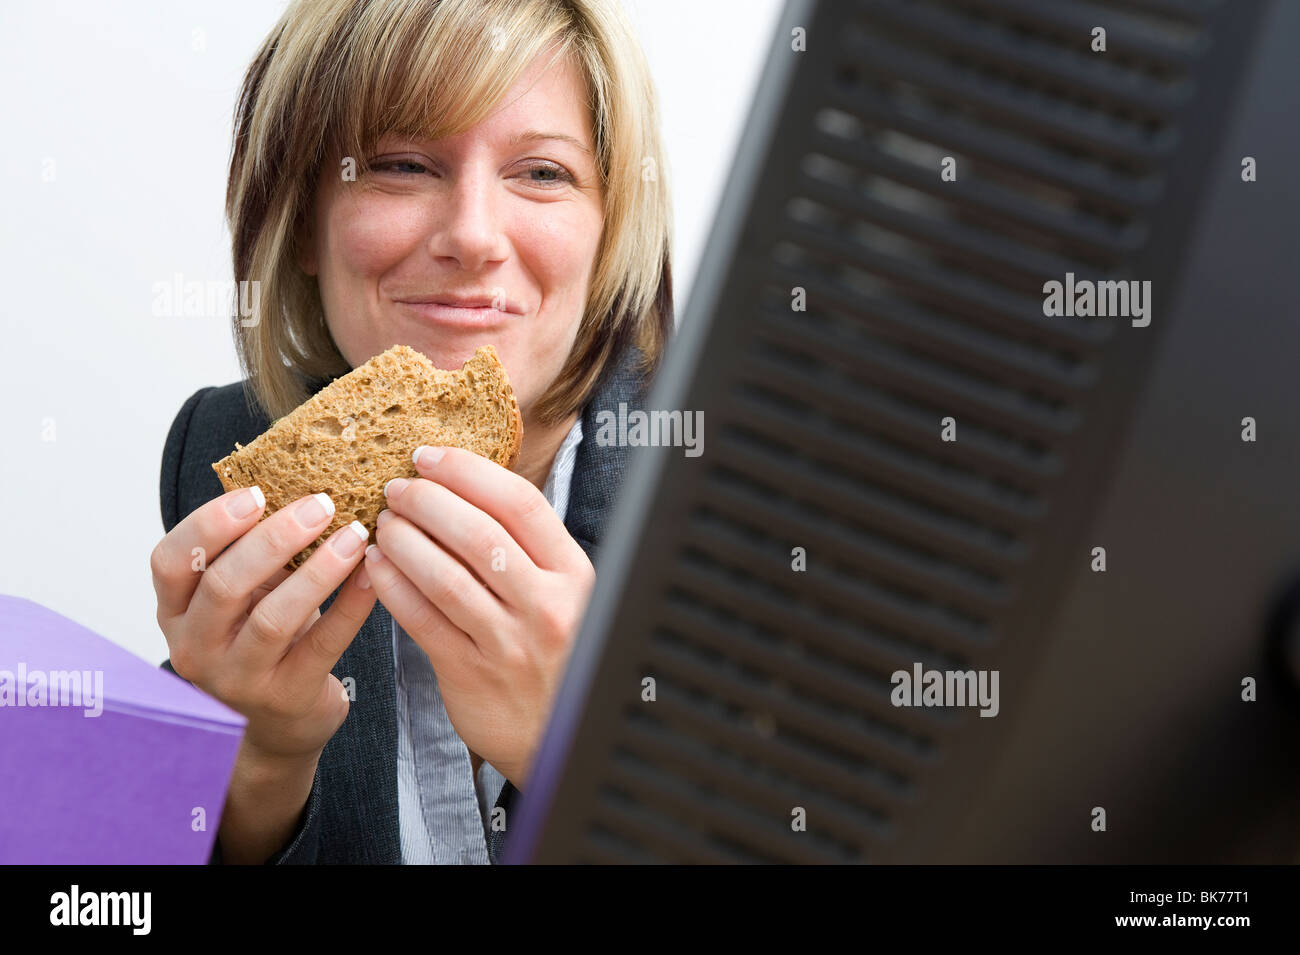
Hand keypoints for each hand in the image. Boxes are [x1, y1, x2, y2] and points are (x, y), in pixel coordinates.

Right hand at [151, 487, 376, 763]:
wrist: (279, 725)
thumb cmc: (262, 641)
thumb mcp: (241, 598)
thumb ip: (250, 552)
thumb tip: (297, 480)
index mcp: (175, 611)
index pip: (170, 561)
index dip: (210, 524)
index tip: (256, 493)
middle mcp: (196, 647)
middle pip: (224, 585)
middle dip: (274, 539)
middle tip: (320, 504)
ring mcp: (238, 679)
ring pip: (274, 618)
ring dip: (319, 570)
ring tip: (355, 534)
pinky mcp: (286, 697)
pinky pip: (322, 644)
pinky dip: (351, 605)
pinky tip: (373, 574)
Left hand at [363, 445, 595, 788]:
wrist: (560, 738)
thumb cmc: (557, 656)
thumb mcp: (569, 597)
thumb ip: (532, 551)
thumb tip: (469, 486)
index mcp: (575, 575)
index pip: (520, 504)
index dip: (469, 472)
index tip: (430, 457)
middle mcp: (546, 606)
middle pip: (479, 534)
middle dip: (428, 501)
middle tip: (396, 487)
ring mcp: (509, 643)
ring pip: (446, 576)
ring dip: (405, 540)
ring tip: (383, 523)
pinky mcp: (471, 674)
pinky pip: (423, 620)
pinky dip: (393, 587)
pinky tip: (374, 567)